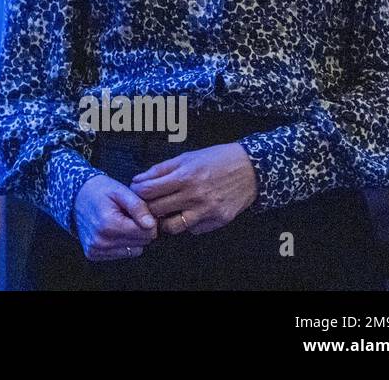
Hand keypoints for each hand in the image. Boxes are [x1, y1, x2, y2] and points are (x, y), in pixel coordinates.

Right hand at [71, 174, 157, 260]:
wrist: (75, 196)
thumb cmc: (99, 191)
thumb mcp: (120, 191)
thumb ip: (138, 207)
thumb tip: (151, 225)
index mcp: (109, 225)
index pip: (147, 233)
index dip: (148, 220)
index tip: (138, 211)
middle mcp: (101, 241)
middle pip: (142, 242)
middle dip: (140, 229)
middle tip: (128, 215)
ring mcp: (96, 249)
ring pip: (134, 250)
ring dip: (132, 237)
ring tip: (120, 222)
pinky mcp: (93, 254)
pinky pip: (122, 253)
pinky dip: (121, 243)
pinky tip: (113, 230)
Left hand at [129, 142, 257, 235]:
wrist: (250, 169)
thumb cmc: (216, 160)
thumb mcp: (186, 157)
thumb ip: (160, 170)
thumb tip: (137, 180)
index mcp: (184, 177)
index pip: (148, 191)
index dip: (138, 192)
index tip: (138, 191)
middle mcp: (195, 196)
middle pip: (157, 210)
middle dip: (147, 207)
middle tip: (148, 204)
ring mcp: (207, 211)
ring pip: (173, 227)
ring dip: (165, 221)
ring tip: (166, 213)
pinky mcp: (218, 221)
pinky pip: (193, 230)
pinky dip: (187, 224)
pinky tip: (188, 214)